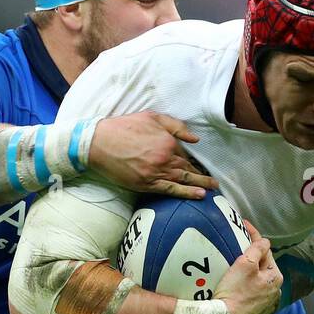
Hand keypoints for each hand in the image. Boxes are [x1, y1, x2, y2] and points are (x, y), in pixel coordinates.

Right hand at [89, 112, 217, 197]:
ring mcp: (156, 173)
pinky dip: (187, 193)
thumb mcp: (151, 117)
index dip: (192, 160)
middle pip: (188, 168)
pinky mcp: (146, 184)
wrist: (98, 142)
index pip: (185, 153)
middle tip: (215, 182)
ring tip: (213, 189)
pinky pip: (171, 190)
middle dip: (202, 175)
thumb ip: (175, 126)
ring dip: (201, 185)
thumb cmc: (123, 127)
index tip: (200, 166)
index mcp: (168, 142)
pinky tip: (199, 196)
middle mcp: (165, 158)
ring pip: (183, 180)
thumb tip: (195, 139)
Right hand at [213, 224, 281, 313]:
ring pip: (259, 284)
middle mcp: (275, 293)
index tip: (244, 225)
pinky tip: (239, 290)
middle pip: (264, 268)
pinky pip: (253, 299)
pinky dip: (247, 292)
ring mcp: (267, 307)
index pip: (266, 251)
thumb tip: (265, 242)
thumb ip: (257, 249)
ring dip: (251, 276)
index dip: (254, 236)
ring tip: (238, 270)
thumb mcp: (246, 264)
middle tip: (239, 248)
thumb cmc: (236, 290)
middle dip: (254, 258)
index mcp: (276, 277)